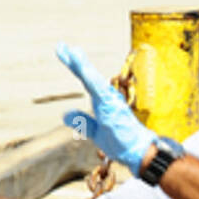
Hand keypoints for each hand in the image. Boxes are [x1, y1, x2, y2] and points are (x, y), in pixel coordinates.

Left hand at [56, 42, 160, 173]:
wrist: (138, 152)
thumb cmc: (121, 141)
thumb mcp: (95, 132)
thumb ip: (82, 121)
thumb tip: (65, 114)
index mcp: (102, 100)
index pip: (85, 80)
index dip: (75, 66)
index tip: (63, 51)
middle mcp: (106, 96)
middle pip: (87, 75)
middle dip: (74, 60)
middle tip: (60, 46)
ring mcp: (109, 100)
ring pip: (92, 79)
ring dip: (82, 65)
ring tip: (72, 51)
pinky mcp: (111, 106)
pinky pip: (98, 90)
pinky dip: (90, 78)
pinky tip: (82, 69)